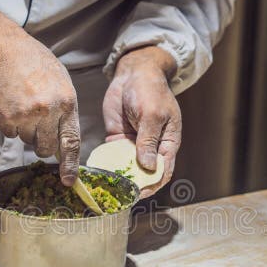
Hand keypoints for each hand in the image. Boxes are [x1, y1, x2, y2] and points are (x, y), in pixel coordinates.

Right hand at [0, 5, 79, 184]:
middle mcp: (48, 111)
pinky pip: (10, 135)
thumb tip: (65, 146)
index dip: (70, 165)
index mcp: (67, 103)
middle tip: (38, 123)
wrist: (5, 51)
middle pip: (46, 148)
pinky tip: (12, 104)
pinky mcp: (6, 117)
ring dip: (26, 131)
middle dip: (43, 143)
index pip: (70, 142)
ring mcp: (25, 115)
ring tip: (25, 106)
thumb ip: (66, 113)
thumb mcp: (62, 85)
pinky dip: (10, 124)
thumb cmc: (37, 66)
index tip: (68, 181)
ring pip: (27, 142)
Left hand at [102, 46, 180, 197]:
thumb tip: (149, 167)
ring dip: (119, 176)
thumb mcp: (152, 115)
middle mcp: (152, 147)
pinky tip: (99, 171)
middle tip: (120, 193)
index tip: (141, 194)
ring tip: (107, 186)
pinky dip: (108, 163)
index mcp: (167, 143)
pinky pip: (113, 156)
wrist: (133, 73)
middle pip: (145, 173)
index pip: (164, 171)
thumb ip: (149, 141)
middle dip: (134, 184)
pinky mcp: (119, 139)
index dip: (154, 184)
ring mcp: (135, 144)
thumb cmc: (150, 91)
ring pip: (128, 167)